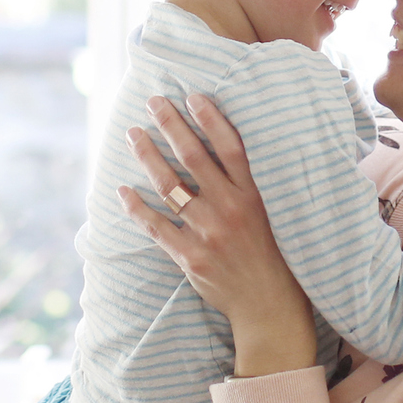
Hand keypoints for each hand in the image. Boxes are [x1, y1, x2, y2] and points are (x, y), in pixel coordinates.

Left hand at [117, 93, 317, 375]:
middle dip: (170, 125)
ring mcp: (208, 232)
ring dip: (148, 156)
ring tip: (134, 134)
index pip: (232, 146)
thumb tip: (239, 152)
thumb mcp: (280, 215)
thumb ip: (257, 187)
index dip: (210, 118)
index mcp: (256, 196)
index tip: (192, 95)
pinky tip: (123, 190)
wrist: (271, 306)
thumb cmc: (278, 258)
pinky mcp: (190, 256)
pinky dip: (137, 207)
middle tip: (154, 102)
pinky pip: (156, 226)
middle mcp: (231, 209)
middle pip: (194, 157)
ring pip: (170, 186)